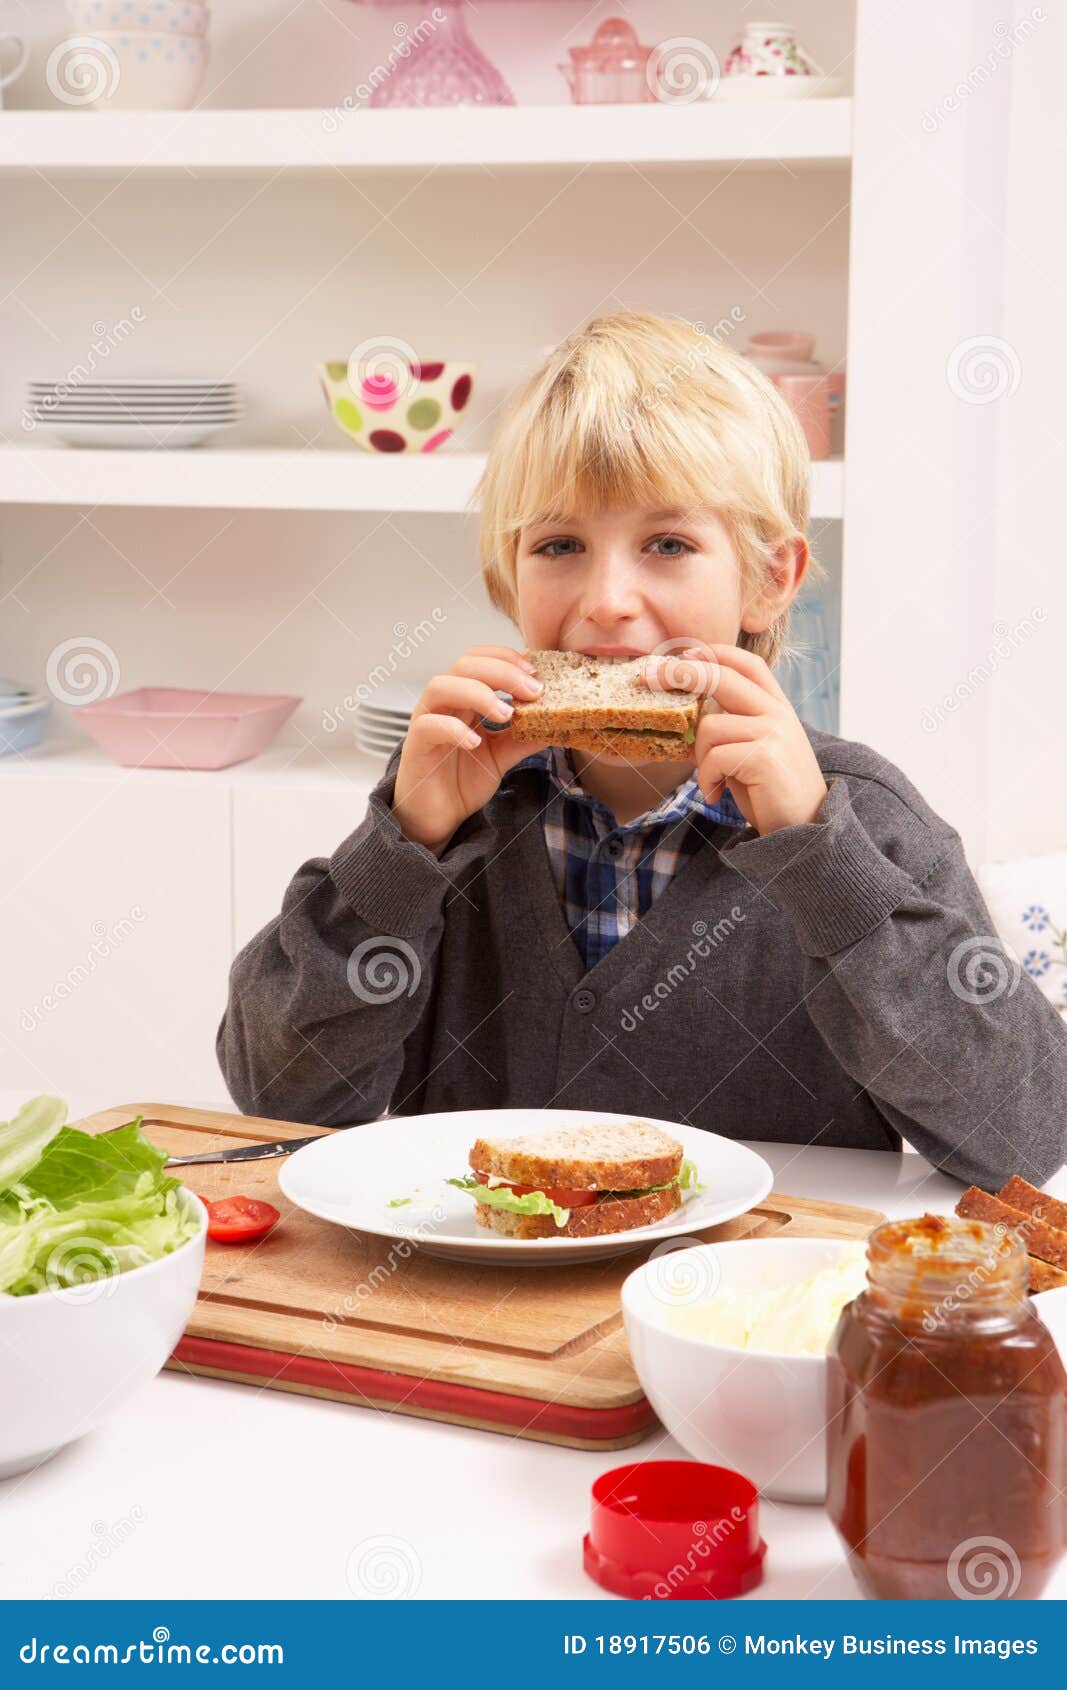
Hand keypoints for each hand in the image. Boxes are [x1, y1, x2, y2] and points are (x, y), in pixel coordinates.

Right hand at [392, 646, 547, 853]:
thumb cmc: (462, 781)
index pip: (479, 659)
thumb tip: (557, 723)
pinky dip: (454, 729)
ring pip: (441, 686)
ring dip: (477, 693)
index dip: (506, 658)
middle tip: (531, 690)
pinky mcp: (416, 746)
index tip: (535, 672)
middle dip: (501, 671)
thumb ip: (524, 738)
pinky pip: (430, 726)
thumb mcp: (502, 756)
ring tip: (506, 714)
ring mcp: (426, 721)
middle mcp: (443, 704)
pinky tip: (476, 742)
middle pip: (463, 665)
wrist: (438, 818)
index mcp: (462, 698)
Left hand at [641, 645, 828, 835]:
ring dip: (700, 758)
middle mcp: (778, 713)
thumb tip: (683, 714)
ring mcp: (774, 732)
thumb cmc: (769, 791)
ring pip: (710, 727)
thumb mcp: (750, 751)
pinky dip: (706, 779)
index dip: (712, 653)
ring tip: (713, 781)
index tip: (680, 657)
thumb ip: (729, 727)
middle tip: (646, 678)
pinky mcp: (764, 757)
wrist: (802, 830)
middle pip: (722, 676)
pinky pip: (714, 758)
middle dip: (679, 673)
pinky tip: (717, 794)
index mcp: (777, 707)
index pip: (746, 663)